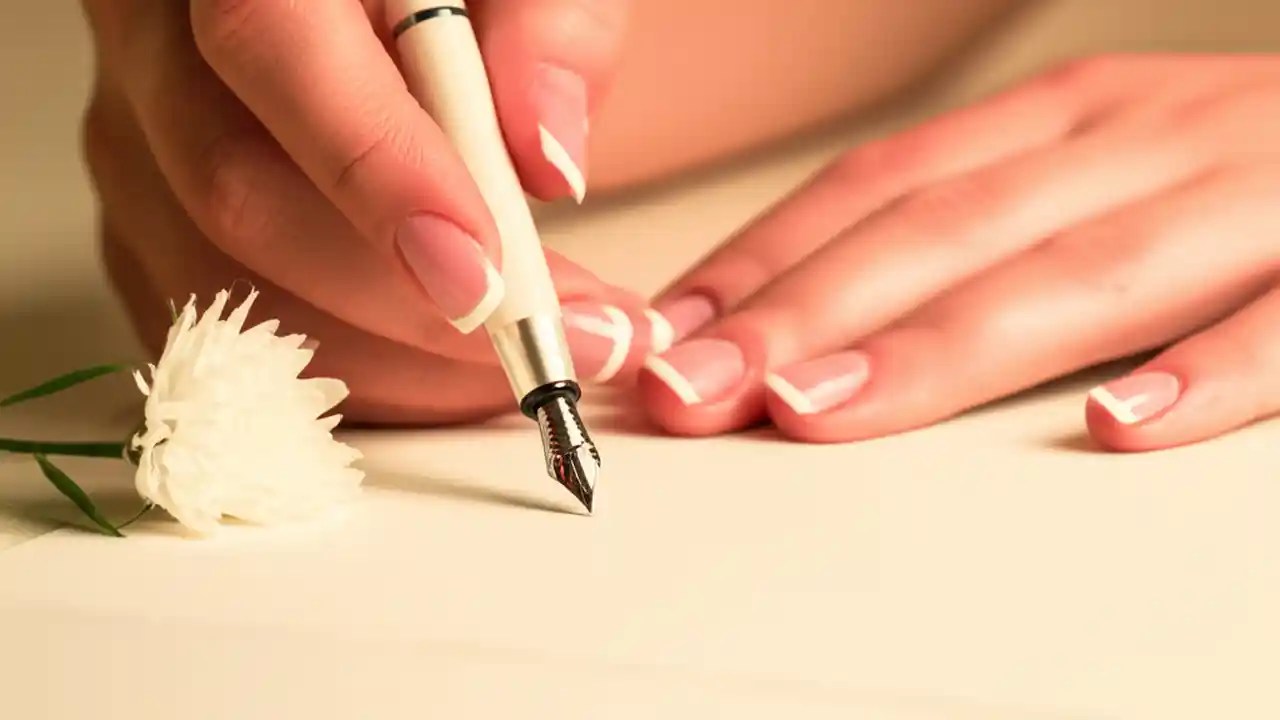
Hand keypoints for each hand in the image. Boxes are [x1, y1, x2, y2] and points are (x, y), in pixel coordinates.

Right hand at [82, 0, 658, 422]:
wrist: (401, 11)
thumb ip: (552, 28)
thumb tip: (550, 157)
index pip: (271, 40)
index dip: (372, 169)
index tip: (482, 278)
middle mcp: (161, 39)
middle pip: (237, 191)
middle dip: (410, 305)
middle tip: (563, 334)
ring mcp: (144, 138)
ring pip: (226, 287)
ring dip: (397, 358)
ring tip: (536, 347)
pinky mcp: (154, 221)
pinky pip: (231, 332)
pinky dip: (357, 372)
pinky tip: (455, 369)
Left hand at [640, 55, 1279, 449]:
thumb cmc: (1235, 163)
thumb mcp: (1092, 160)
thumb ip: (975, 223)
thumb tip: (817, 315)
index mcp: (1067, 120)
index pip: (881, 184)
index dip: (767, 257)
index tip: (670, 336)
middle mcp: (1139, 141)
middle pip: (944, 232)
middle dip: (803, 313)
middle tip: (691, 389)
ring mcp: (1248, 195)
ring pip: (1077, 272)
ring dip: (937, 346)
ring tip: (816, 407)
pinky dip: (1207, 371)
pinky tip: (1116, 426)